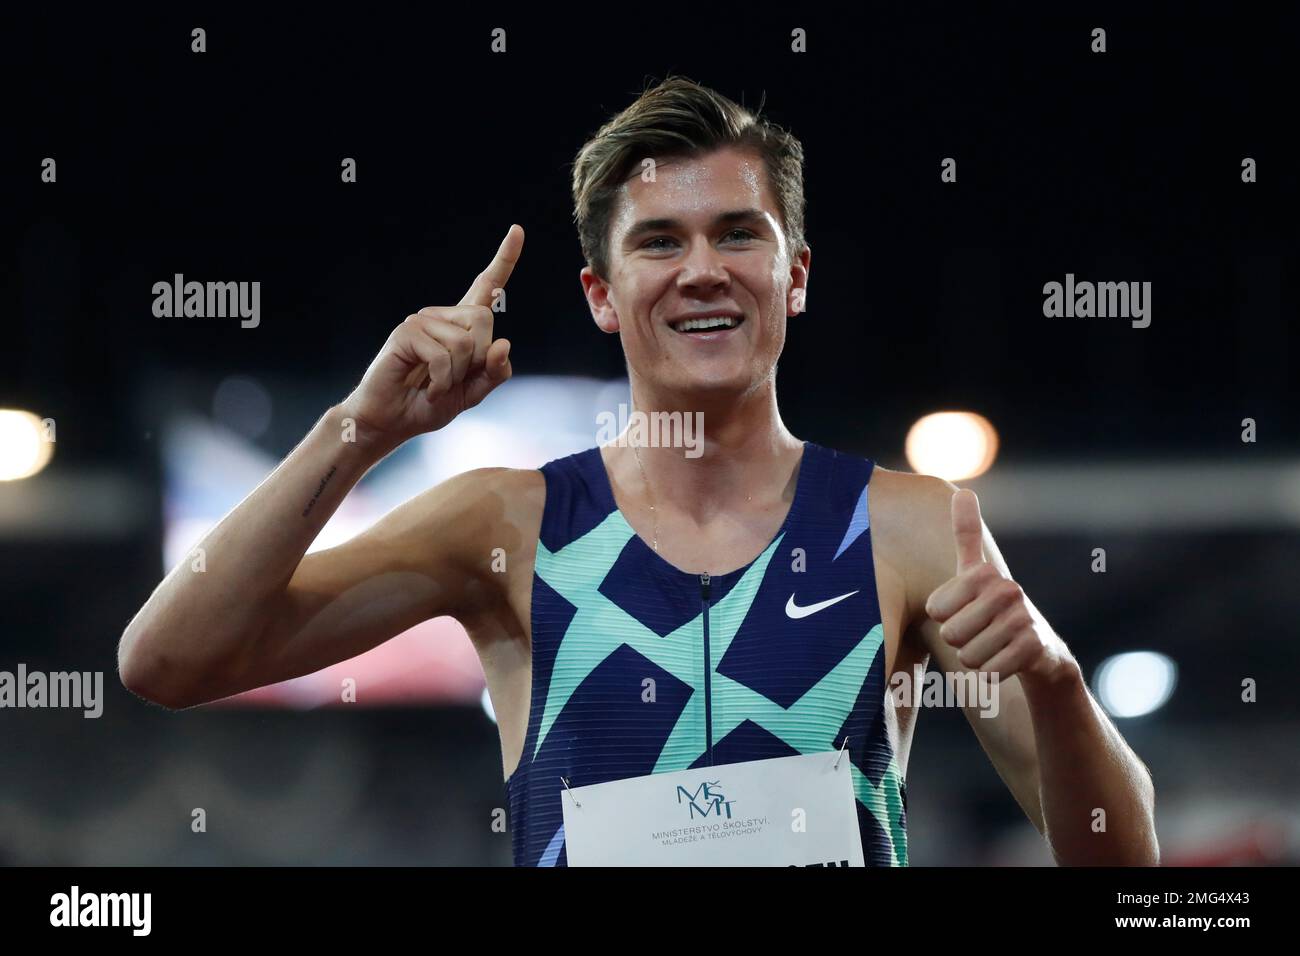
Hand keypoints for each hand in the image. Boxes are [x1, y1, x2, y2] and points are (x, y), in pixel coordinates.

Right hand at [339, 224, 522, 446]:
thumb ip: (494, 372)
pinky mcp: (407, 331)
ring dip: (456, 376)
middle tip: (453, 379)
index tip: (518, 230)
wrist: (391, 421)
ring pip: (466, 343)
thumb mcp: (472, 392)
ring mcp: (423, 320)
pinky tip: (427, 388)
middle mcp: (443, 316)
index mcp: (462, 327)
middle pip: (485, 321)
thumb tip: (505, 343)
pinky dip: (441, 381)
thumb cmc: (428, 404)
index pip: (487, 287)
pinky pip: (443, 355)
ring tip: (436, 385)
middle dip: (477, 360)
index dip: (504, 260)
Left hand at [924, 489, 1070, 684]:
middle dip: (959, 642)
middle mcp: (1007, 590)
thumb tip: (961, 490)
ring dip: (975, 659)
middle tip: (979, 633)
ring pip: (967, 656)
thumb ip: (967, 535)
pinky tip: (1006, 662)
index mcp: (985, 572)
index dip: (943, 618)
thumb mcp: (976, 572)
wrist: (1040, 652)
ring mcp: (1023, 619)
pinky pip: (989, 672)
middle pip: (950, 633)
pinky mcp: (1034, 649)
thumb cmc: (994, 609)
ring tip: (992, 646)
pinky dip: (992, 674)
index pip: (934, 609)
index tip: (962, 610)